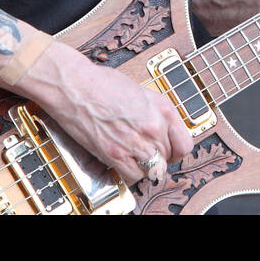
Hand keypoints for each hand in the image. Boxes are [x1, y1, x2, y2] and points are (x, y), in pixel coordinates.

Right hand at [20, 41, 190, 186]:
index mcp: (163, 108)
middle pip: (167, 159)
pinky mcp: (115, 154)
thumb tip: (160, 130)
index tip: (168, 151)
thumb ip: (154, 113)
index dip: (175, 151)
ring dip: (144, 167)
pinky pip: (133, 177)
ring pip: (153, 170)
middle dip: (156, 158)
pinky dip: (128, 174)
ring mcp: (136, 142)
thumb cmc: (101, 83)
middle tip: (143, 152)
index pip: (184, 144)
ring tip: (133, 158)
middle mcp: (154, 126)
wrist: (75, 85)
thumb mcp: (140, 92)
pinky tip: (121, 163)